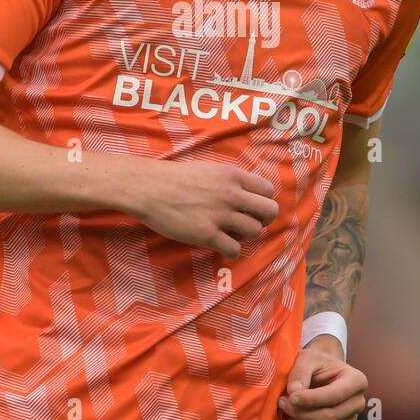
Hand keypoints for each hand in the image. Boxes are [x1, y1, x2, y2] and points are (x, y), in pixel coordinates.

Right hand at [128, 159, 278, 258]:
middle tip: (250, 223)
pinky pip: (234, 249)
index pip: (268, 190)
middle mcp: (232, 194)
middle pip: (269, 211)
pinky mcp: (208, 235)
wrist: (149, 189)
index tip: (252, 206)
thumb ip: (229, 180)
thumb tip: (245, 193)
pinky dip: (231, 251)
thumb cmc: (175, 177)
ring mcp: (221, 216)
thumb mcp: (209, 169)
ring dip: (246, 235)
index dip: (262, 200)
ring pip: (255, 231)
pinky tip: (221, 246)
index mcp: (233, 175)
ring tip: (232, 234)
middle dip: (263, 219)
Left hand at [279, 335, 366, 419]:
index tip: (291, 397)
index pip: (335, 395)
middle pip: (329, 417)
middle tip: (282, 403)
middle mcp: (358, 403)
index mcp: (356, 381)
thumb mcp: (308, 358)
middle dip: (301, 413)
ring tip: (284, 412)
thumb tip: (294, 393)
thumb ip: (300, 372)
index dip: (311, 399)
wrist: (322, 373)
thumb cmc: (317, 364)